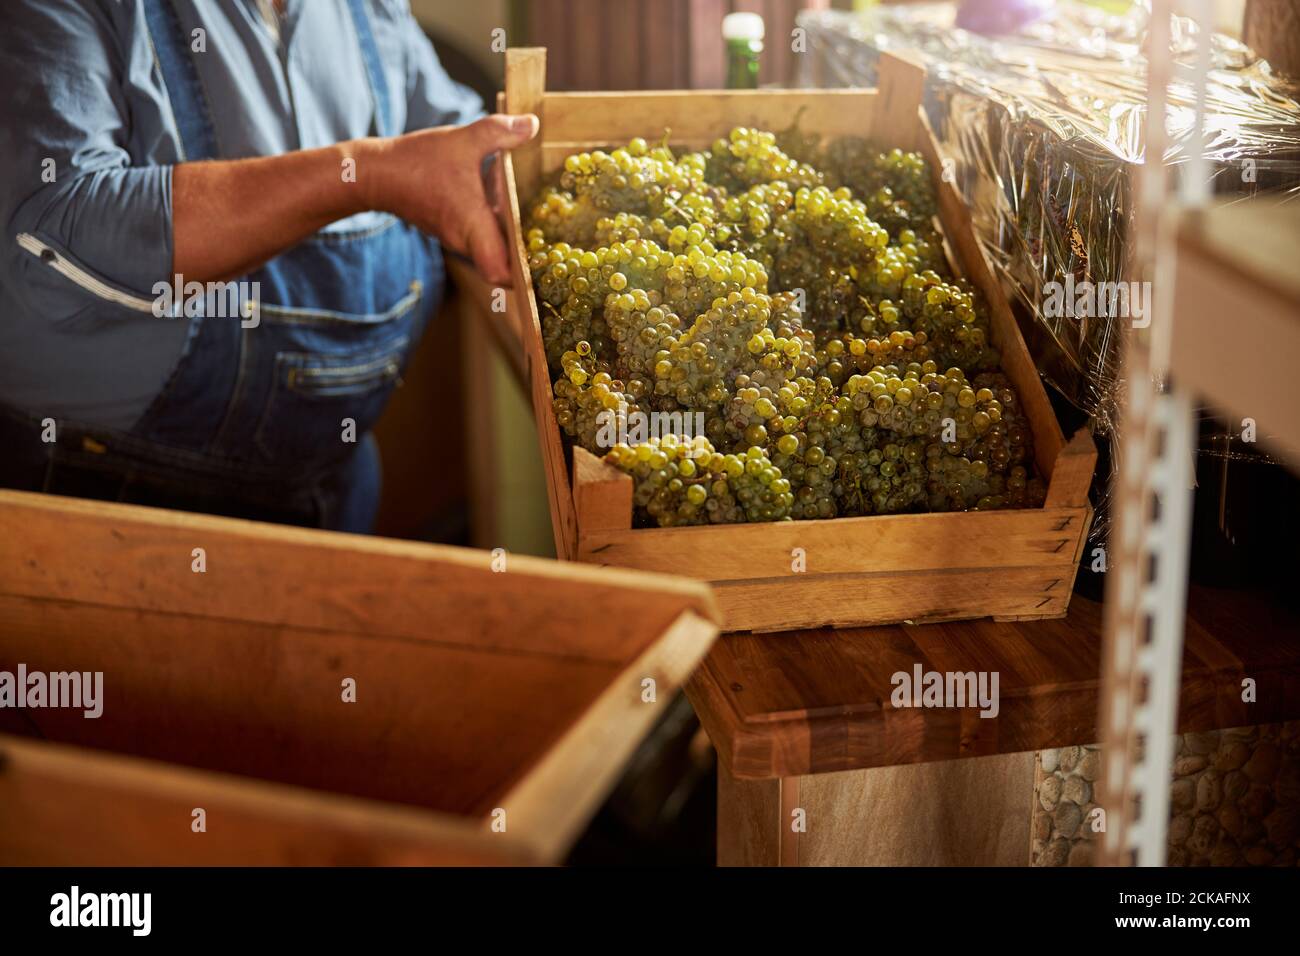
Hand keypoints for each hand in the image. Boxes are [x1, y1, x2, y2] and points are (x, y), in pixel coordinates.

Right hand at [367, 114, 538, 285]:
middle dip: (526, 251)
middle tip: (551, 233)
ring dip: (511, 233)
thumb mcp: (463, 140)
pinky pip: (481, 235)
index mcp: (472, 225)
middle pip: (504, 263)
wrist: (376, 174)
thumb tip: (531, 124)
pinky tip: (506, 198)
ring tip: (533, 211)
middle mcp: (466, 240)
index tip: (542, 260)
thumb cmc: (417, 161)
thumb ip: (499, 132)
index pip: (500, 273)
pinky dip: (496, 223)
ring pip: (494, 248)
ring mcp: (458, 238)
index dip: (522, 275)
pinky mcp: (452, 230)